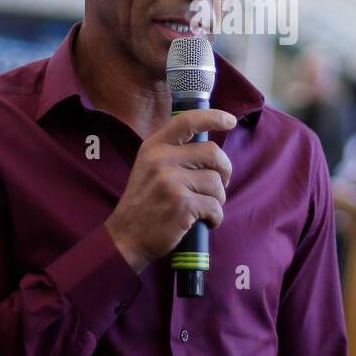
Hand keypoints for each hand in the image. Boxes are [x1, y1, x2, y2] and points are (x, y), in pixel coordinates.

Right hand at [105, 109, 236, 272]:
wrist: (125, 237)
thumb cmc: (145, 203)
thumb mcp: (149, 167)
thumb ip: (173, 153)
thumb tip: (210, 148)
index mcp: (154, 147)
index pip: (187, 120)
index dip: (213, 117)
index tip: (230, 120)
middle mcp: (162, 159)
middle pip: (213, 153)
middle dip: (225, 170)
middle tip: (221, 184)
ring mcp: (171, 181)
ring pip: (216, 183)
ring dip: (218, 199)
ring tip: (204, 208)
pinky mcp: (182, 204)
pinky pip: (215, 206)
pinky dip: (215, 217)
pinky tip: (204, 221)